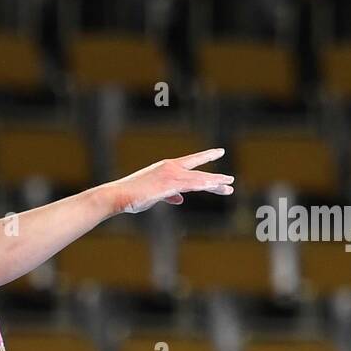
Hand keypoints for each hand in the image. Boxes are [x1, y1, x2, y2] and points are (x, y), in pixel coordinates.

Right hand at [106, 148, 233, 213]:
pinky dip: (205, 185)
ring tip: (229, 186)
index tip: (219, 152)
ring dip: (215, 183)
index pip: (191, 161)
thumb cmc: (133, 195)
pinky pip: (191, 185)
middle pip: (199, 172)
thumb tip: (180, 199)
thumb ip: (169, 195)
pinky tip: (215, 186)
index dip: (206, 156)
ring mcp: (170, 175)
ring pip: (198, 179)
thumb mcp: (154, 194)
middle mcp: (171, 168)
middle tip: (231, 181)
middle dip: (216, 178)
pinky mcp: (169, 184)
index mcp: (167, 167)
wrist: (119, 195)